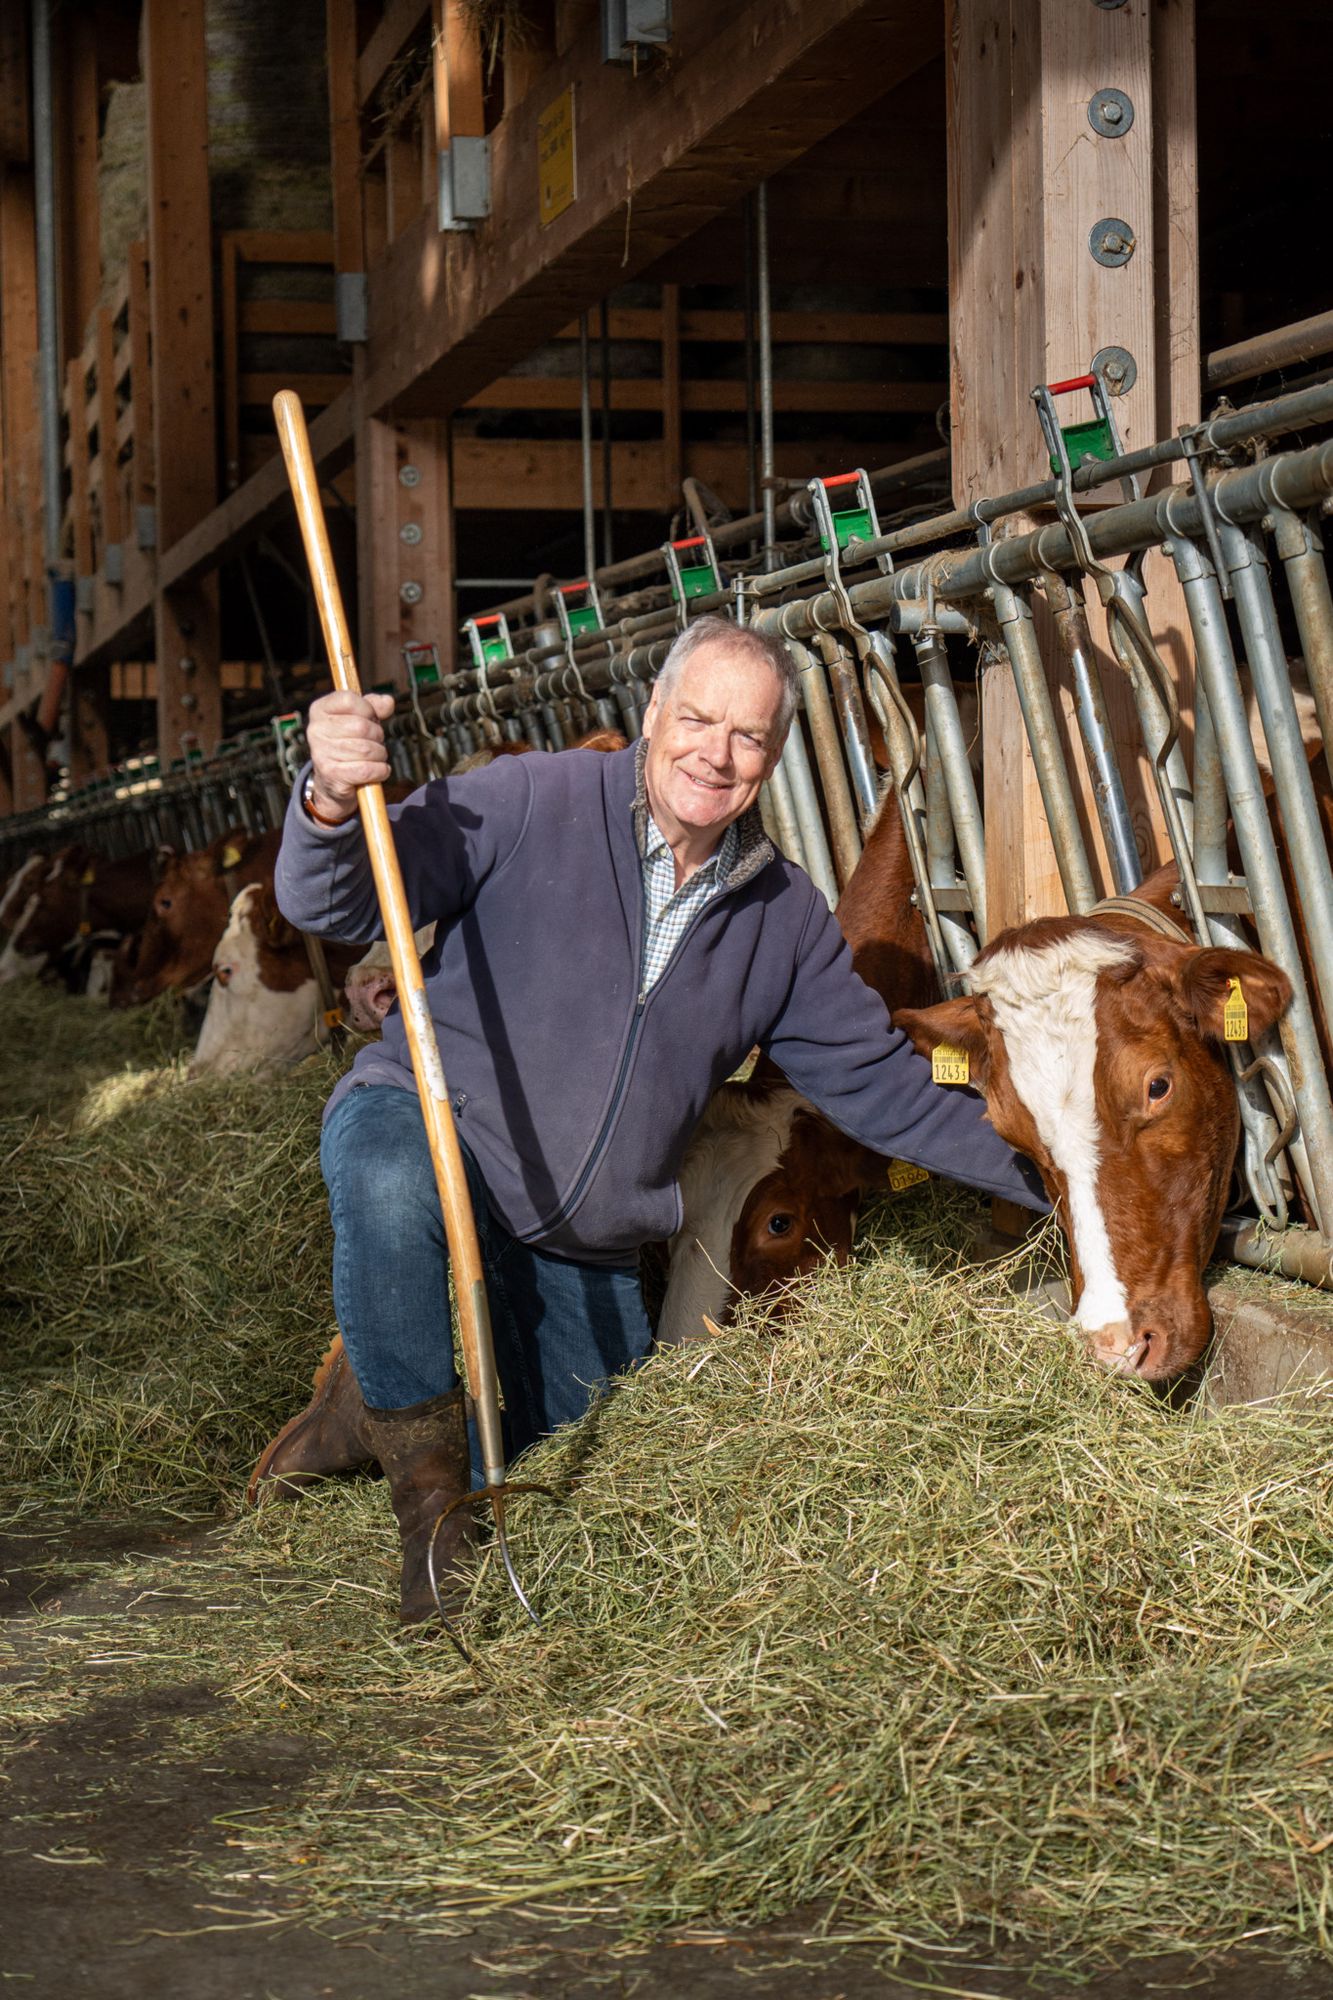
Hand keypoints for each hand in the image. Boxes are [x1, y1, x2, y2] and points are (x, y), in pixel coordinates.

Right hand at [305, 690, 394, 817]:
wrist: (332, 782)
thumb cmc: (347, 744)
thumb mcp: (358, 718)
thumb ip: (373, 706)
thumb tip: (388, 702)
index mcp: (319, 710)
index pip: (349, 700)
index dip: (368, 710)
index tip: (370, 719)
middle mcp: (316, 730)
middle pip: (361, 726)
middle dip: (377, 736)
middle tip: (374, 743)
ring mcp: (321, 753)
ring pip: (367, 750)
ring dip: (379, 755)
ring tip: (374, 757)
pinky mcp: (332, 775)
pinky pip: (367, 770)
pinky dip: (380, 771)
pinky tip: (377, 770)